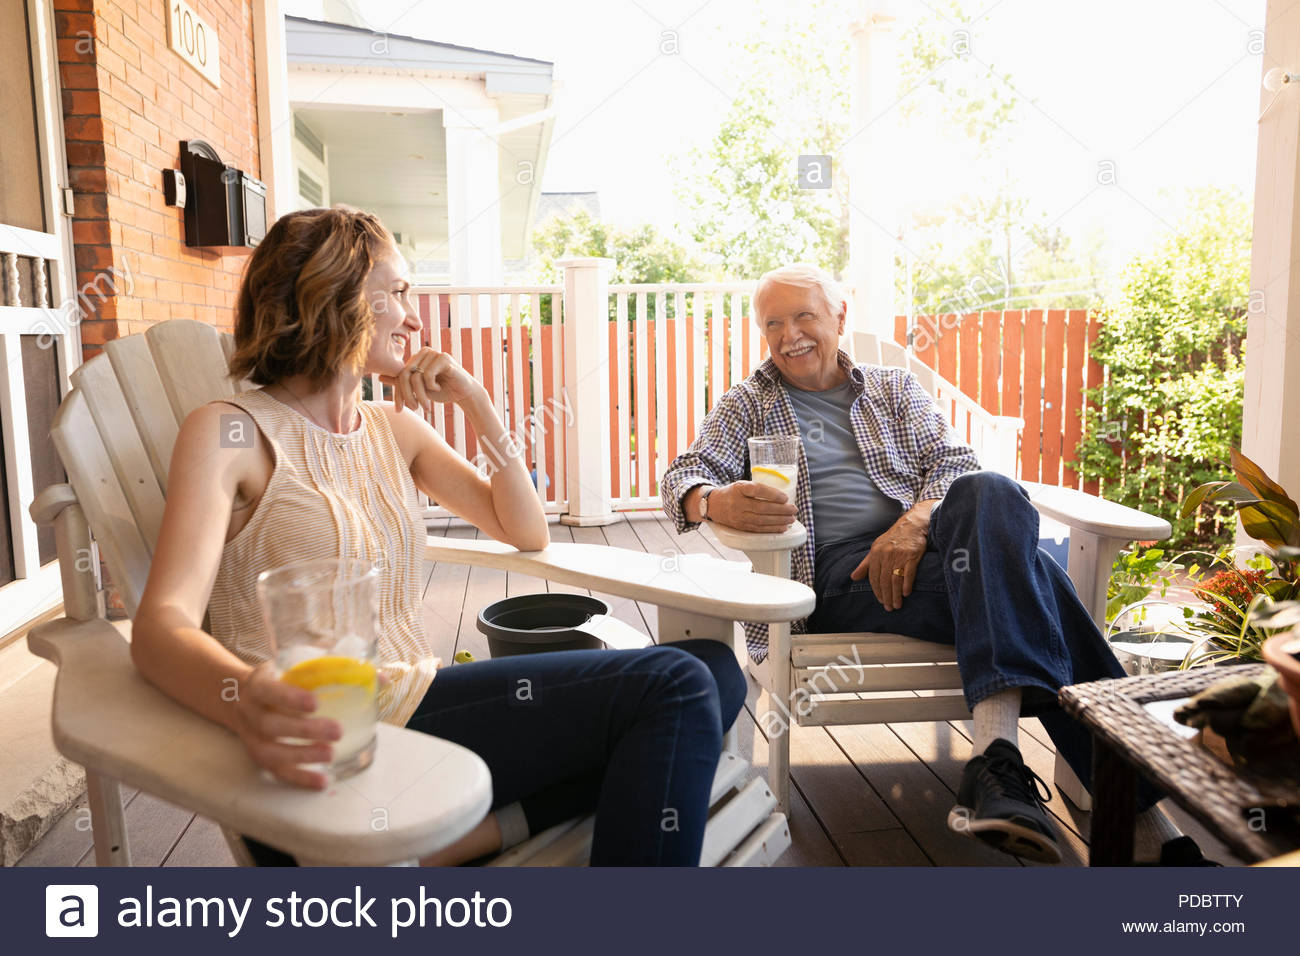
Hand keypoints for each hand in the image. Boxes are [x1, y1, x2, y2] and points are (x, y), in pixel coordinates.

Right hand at [229, 662, 341, 788]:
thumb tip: (377, 677)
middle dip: (304, 730)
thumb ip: (325, 669)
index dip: (290, 698)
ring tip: (331, 754)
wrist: (236, 697)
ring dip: (302, 756)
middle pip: (270, 725)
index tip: (315, 703)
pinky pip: (276, 771)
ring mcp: (250, 738)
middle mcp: (249, 712)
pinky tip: (322, 781)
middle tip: (337, 731)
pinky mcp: (257, 756)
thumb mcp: (290, 667)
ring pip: (270, 752)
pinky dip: (300, 778)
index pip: (268, 691)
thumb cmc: (277, 680)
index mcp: (257, 685)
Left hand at [394, 348, 481, 411]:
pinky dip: (431, 386)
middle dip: (407, 395)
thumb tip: (379, 377)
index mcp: (417, 358)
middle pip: (405, 374)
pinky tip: (438, 388)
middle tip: (414, 409)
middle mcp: (424, 352)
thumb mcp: (419, 389)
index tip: (399, 409)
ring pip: (416, 377)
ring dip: (420, 395)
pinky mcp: (444, 358)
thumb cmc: (442, 391)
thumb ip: (401, 382)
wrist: (464, 394)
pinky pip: (427, 375)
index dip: (398, 393)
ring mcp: (434, 353)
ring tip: (426, 405)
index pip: (400, 374)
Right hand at [708, 481, 796, 531]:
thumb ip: (757, 488)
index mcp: (739, 489)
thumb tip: (781, 497)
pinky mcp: (741, 526)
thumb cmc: (732, 493)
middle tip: (793, 509)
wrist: (714, 505)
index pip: (757, 490)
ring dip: (779, 521)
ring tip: (791, 519)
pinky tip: (782, 527)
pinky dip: (772, 529)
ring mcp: (739, 516)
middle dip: (781, 510)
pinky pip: (759, 529)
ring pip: (762, 520)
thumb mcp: (742, 485)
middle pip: (762, 508)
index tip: (785, 497)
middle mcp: (738, 503)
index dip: (772, 494)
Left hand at [849, 511, 928, 610]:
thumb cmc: (894, 538)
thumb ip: (865, 564)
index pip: (873, 576)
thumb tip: (853, 577)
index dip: (876, 590)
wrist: (912, 525)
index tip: (880, 600)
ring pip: (895, 579)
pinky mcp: (912, 556)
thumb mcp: (876, 548)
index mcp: (876, 553)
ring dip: (895, 594)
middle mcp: (886, 555)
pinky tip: (906, 593)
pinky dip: (906, 584)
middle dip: (886, 596)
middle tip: (888, 607)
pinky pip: (908, 573)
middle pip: (884, 580)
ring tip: (896, 605)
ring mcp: (899, 555)